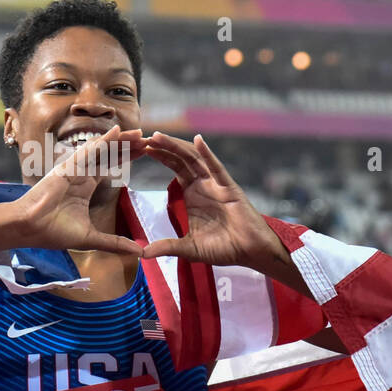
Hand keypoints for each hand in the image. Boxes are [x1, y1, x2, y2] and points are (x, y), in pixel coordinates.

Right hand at [16, 125, 147, 255]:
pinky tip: (118, 131)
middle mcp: (81, 173)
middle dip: (129, 147)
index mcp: (86, 186)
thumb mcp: (92, 238)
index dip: (128, 159)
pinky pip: (89, 150)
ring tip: (140, 134)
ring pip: (103, 149)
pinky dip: (104, 140)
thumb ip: (116, 243)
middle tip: (150, 140)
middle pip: (110, 155)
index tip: (146, 153)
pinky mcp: (68, 166)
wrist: (31, 228)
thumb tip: (140, 252)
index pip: (111, 167)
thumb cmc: (54, 232)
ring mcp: (75, 168)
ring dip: (122, 141)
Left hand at [140, 131, 285, 270]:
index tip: (142, 147)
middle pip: (181, 158)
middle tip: (143, 137)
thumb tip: (143, 253)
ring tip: (158, 136)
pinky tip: (197, 141)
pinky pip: (217, 168)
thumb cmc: (224, 248)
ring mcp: (216, 184)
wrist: (249, 253)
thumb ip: (167, 247)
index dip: (160, 156)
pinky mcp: (229, 188)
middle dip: (163, 147)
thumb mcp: (188, 248)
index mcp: (193, 193)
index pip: (174, 167)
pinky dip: (207, 153)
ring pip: (194, 159)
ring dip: (176, 146)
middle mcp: (203, 184)